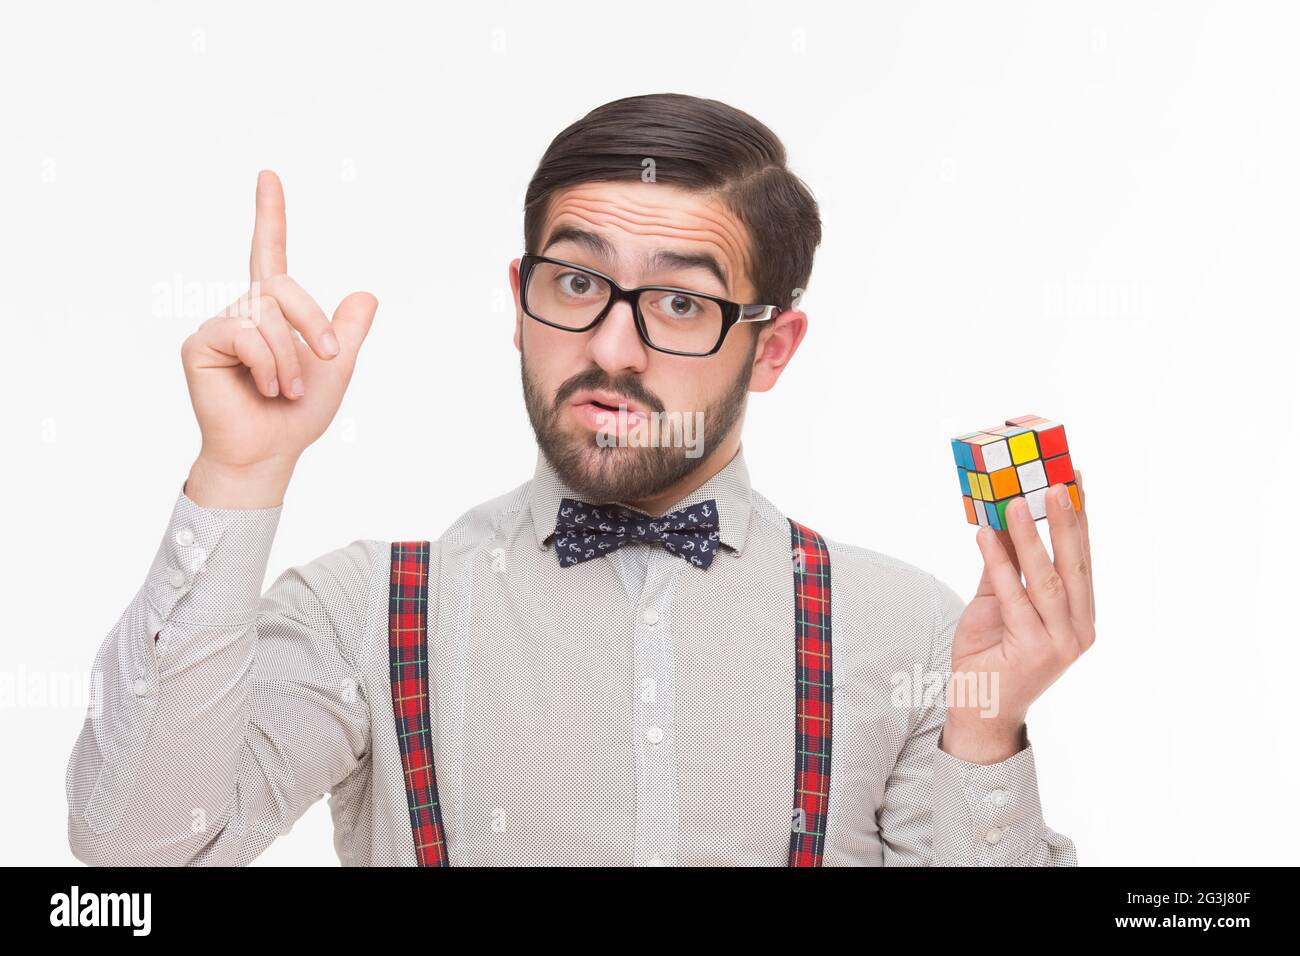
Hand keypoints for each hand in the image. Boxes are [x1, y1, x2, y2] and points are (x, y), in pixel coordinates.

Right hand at [179, 171, 376, 502]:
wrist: (271, 452)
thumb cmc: (298, 415)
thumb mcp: (336, 368)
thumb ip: (347, 331)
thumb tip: (367, 294)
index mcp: (272, 312)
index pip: (269, 253)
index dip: (269, 215)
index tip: (268, 176)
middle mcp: (242, 311)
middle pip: (282, 287)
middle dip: (312, 323)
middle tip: (328, 360)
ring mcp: (219, 326)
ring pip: (266, 316)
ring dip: (291, 358)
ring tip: (289, 390)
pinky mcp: (200, 344)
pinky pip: (245, 336)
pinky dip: (269, 365)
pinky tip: (265, 388)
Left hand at [944, 472, 1094, 754]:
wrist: (977, 709)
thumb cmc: (989, 655)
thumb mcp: (999, 601)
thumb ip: (1005, 566)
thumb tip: (1003, 517)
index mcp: (1079, 614)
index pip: (1081, 558)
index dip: (1078, 519)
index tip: (1075, 481)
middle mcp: (1078, 629)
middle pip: (1073, 565)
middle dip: (1066, 521)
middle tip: (1056, 483)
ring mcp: (1059, 643)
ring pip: (1046, 580)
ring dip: (1030, 538)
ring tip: (1016, 503)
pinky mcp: (1033, 652)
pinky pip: (1015, 599)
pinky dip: (999, 565)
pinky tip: (985, 538)